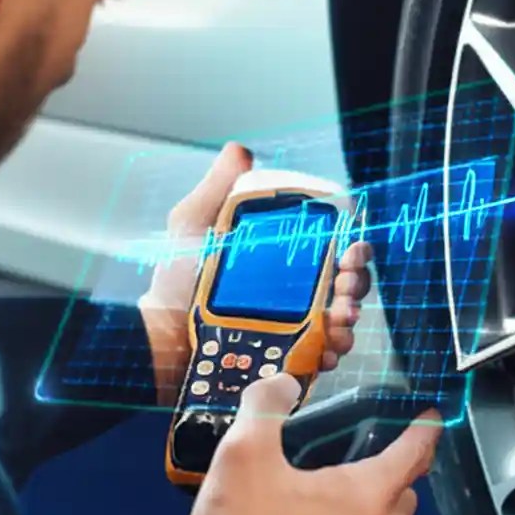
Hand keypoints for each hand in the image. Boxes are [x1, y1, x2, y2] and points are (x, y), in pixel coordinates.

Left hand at [138, 142, 373, 403]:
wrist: (159, 337)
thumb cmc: (173, 284)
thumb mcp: (193, 226)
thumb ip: (218, 188)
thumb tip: (240, 151)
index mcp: (279, 264)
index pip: (330, 254)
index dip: (350, 251)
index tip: (351, 250)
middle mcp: (290, 297)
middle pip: (343, 288)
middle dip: (355, 286)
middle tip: (344, 288)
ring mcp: (289, 331)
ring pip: (339, 324)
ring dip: (348, 320)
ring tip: (337, 320)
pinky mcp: (282, 362)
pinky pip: (319, 358)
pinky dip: (331, 354)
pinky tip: (325, 349)